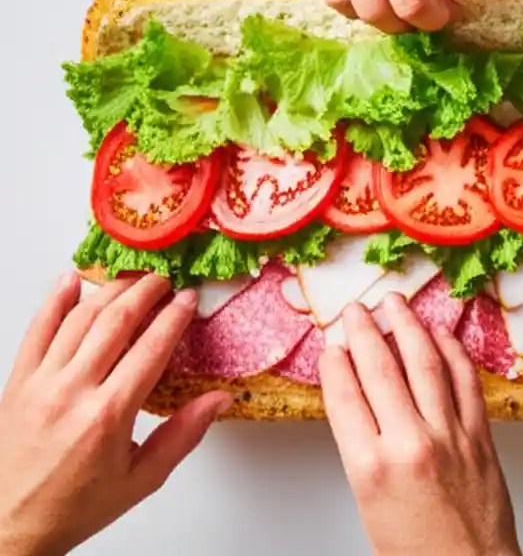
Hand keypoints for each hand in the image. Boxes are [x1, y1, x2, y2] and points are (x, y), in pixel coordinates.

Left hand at [0, 273, 230, 555]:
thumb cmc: (74, 506)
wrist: (10, 525)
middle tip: (164, 280)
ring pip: (77, 318)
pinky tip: (69, 281)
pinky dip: (52, 301)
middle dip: (144, 292)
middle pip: (114, 322)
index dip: (173, 317)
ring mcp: (39, 384)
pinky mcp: (16, 383)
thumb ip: (183, 435)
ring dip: (108, 291)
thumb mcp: (142, 479)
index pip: (150, 348)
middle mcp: (71, 392)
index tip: (188, 299)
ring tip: (131, 279)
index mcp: (108, 415)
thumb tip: (219, 401)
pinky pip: (35, 330)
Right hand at [321, 295, 518, 555]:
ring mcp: (450, 436)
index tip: (331, 342)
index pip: (345, 397)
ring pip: (426, 364)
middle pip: (381, 370)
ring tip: (396, 304)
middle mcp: (409, 445)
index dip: (336, 363)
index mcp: (370, 469)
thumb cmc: (417, 554)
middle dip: (365, 332)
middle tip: (355, 309)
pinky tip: (441, 334)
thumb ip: (364, 451)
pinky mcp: (480, 437)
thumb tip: (360, 405)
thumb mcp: (369, 504)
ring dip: (408, 327)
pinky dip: (453, 352)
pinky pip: (466, 382)